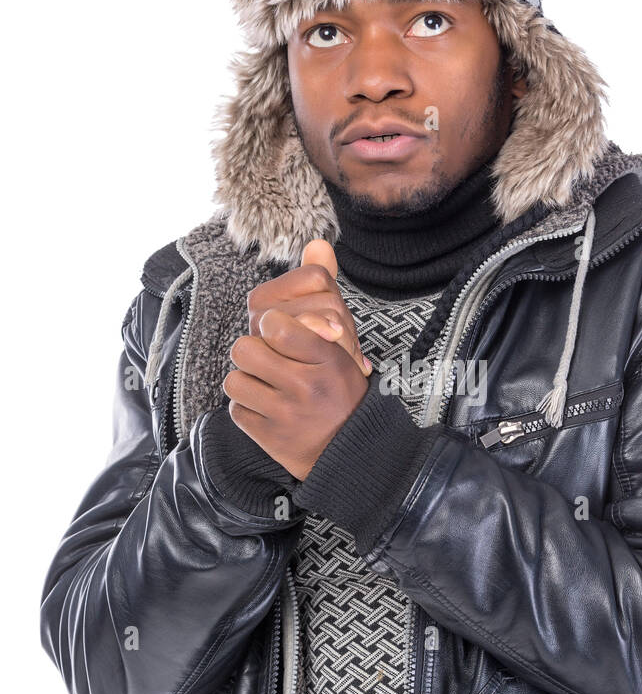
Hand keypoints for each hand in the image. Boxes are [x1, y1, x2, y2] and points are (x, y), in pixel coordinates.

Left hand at [223, 243, 371, 479]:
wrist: (353, 451)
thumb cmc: (341, 387)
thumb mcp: (342, 341)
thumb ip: (326, 292)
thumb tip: (318, 243)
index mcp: (326, 359)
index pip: (277, 325)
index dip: (270, 324)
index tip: (279, 332)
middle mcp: (306, 387)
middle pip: (246, 349)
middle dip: (253, 352)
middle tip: (269, 359)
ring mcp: (285, 414)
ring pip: (236, 379)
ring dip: (247, 380)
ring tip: (267, 384)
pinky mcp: (268, 438)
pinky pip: (236, 408)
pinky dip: (248, 407)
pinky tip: (268, 407)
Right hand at [247, 241, 371, 376]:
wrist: (303, 399)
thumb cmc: (311, 350)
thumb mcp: (317, 310)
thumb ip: (316, 273)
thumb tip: (320, 244)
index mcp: (265, 297)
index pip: (317, 276)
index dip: (336, 295)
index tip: (339, 321)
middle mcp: (259, 318)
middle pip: (326, 302)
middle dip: (346, 325)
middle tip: (348, 346)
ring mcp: (265, 345)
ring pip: (327, 325)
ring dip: (347, 345)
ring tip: (348, 358)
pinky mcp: (278, 370)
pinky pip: (321, 352)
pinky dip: (344, 360)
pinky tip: (350, 368)